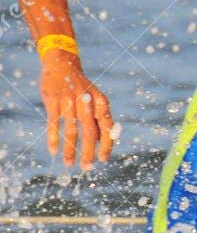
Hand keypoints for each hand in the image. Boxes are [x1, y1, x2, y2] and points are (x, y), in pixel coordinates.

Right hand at [38, 52, 113, 169]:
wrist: (63, 64)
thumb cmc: (82, 88)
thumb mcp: (95, 99)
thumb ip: (99, 119)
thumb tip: (102, 143)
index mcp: (101, 102)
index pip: (107, 127)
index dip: (106, 145)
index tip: (103, 159)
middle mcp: (87, 101)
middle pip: (90, 132)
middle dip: (88, 152)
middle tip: (87, 168)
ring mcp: (69, 100)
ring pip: (71, 130)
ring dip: (70, 150)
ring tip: (69, 164)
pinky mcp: (53, 100)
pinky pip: (54, 123)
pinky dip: (54, 138)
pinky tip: (53, 151)